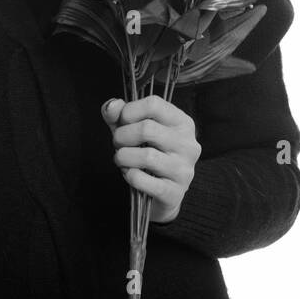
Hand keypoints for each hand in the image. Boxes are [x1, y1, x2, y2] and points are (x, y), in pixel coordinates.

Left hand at [101, 95, 200, 224]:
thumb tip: (111, 106)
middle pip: (147, 128)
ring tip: (121, 159)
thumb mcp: (135, 130)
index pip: (154, 104)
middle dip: (122, 136)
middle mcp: (188, 144)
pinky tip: (130, 174)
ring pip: (145, 155)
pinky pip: (141, 179)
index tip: (121, 121)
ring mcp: (184, 169)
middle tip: (117, 144)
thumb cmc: (149, 155)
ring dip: (123, 157)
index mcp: (183, 123)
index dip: (129, 111)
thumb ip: (120, 115)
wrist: (162, 195)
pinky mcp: (174, 192)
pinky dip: (128, 175)